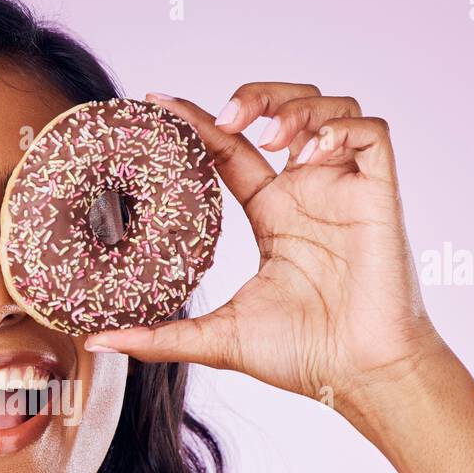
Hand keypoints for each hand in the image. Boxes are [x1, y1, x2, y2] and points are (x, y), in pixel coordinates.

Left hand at [84, 83, 449, 414]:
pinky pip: (372, 133)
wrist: (358, 376)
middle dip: (254, 96)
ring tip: (271, 137)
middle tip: (227, 119)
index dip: (198, 120)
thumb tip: (95, 341)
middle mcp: (307, 194)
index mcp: (273, 215)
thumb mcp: (216, 339)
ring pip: (329, 110)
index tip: (156, 102)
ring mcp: (344, 190)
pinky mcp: (379, 195)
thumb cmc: (301, 358)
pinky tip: (309, 156)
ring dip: (296, 107)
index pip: (232, 149)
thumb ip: (158, 336)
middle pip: (283, 110)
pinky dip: (340, 128)